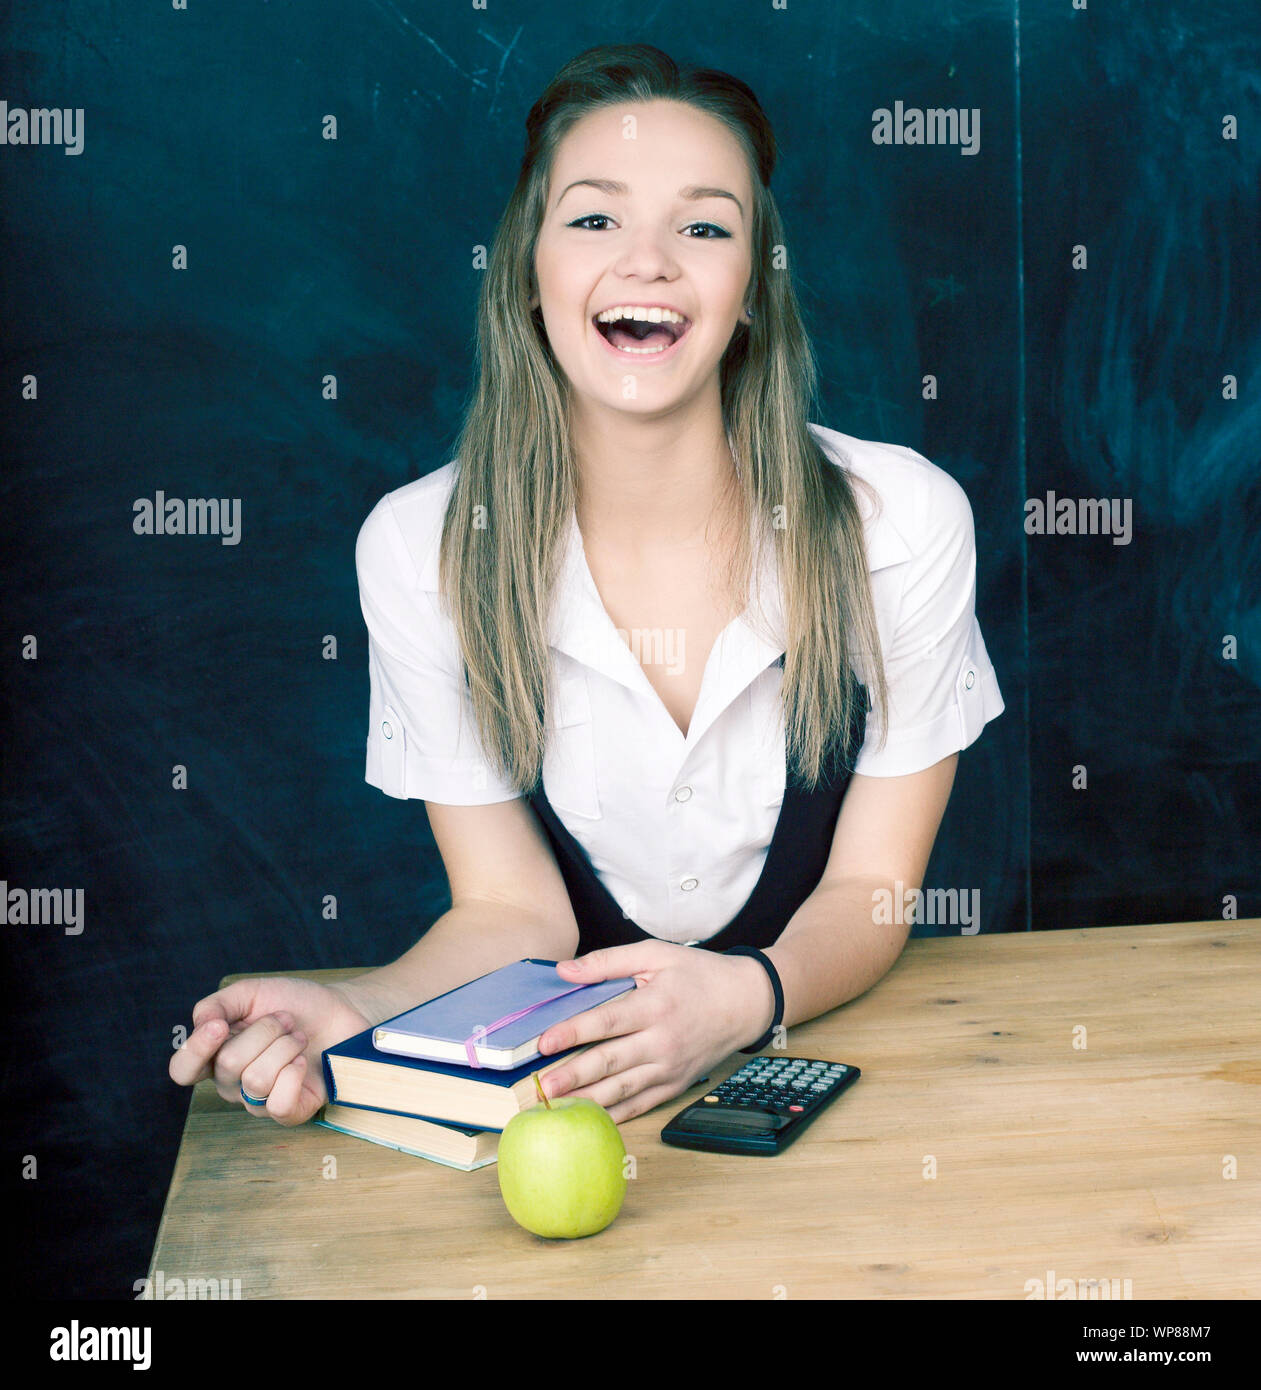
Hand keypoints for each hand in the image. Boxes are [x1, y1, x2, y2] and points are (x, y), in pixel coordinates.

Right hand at [168, 976, 370, 1125]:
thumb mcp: (252, 992)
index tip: (220, 1026)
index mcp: (216, 1055)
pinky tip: (302, 1061)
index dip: (195, 1051)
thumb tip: (201, 1026)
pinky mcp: (290, 1112)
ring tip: (299, 1037)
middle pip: (228, 1065)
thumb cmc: (295, 1004)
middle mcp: (232, 1084)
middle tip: (286, 1020)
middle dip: (265, 1031)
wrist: (341, 1011)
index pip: (183, 1070)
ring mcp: (259, 1102)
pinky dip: (294, 1074)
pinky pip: (279, 1104)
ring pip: (255, 1081)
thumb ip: (217, 1005)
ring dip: (285, 1047)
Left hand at [535, 942, 773, 1123]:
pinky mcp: (675, 1085)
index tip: (544, 1043)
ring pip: (622, 1089)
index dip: (573, 1032)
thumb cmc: (699, 974)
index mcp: (655, 1005)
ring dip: (587, 1099)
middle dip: (573, 1076)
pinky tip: (590, 1118)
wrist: (745, 1002)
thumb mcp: (657, 954)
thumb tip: (565, 971)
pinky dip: (616, 1114)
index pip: (606, 1021)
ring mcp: (670, 1068)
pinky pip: (641, 1104)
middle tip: (542, 1088)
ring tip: (557, 1107)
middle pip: (610, 1061)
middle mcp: (662, 1041)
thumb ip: (608, 962)